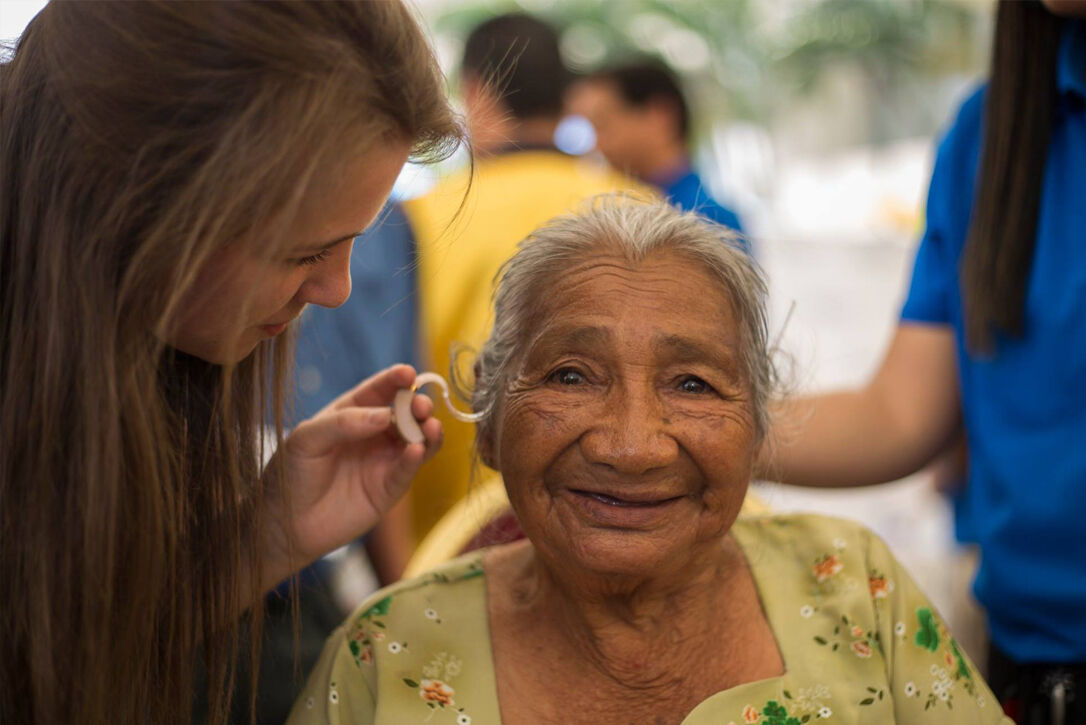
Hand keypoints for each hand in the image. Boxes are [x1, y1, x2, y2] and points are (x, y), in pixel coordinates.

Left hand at [262, 365, 440, 584]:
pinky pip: (408, 469)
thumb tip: (384, 415)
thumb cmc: (291, 474)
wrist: (285, 524)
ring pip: (417, 439)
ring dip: (428, 431)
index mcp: (353, 413)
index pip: (380, 390)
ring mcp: (385, 460)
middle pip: (406, 413)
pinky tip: (416, 451)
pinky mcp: (390, 488)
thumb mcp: (306, 439)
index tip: (408, 374)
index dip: (396, 379)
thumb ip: (343, 423)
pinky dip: (416, 458)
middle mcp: (375, 433)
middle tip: (421, 406)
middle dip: (418, 405)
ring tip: (430, 427)